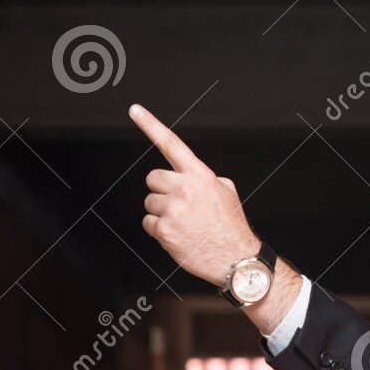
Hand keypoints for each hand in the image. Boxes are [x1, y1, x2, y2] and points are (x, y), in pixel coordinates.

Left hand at [130, 102, 261, 285]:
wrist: (235, 259)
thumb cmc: (230, 226)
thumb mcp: (226, 190)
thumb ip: (203, 177)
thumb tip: (188, 175)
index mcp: (199, 175)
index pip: (171, 143)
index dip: (150, 124)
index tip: (134, 110)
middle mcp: (184, 189)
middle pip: (152, 178)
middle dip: (161, 190)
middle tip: (177, 204)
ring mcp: (172, 209)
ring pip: (149, 202)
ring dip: (160, 212)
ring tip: (182, 223)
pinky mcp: (164, 230)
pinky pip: (148, 223)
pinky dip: (158, 230)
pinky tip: (177, 234)